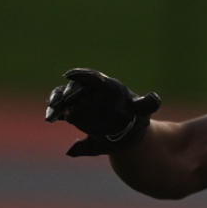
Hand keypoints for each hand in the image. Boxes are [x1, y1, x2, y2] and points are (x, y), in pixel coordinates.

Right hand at [45, 68, 161, 156]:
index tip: (69, 75)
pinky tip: (51, 118)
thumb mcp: (143, 111)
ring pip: (65, 96)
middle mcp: (93, 90)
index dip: (82, 75)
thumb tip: (155, 98)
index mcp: (109, 86)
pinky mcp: (73, 109)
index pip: (95, 78)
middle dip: (68, 93)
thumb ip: (147, 104)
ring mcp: (82, 99)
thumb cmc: (135, 118)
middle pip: (77, 87)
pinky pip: (62, 107)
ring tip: (52, 115)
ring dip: (57, 102)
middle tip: (63, 102)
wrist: (126, 133)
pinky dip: (55, 111)